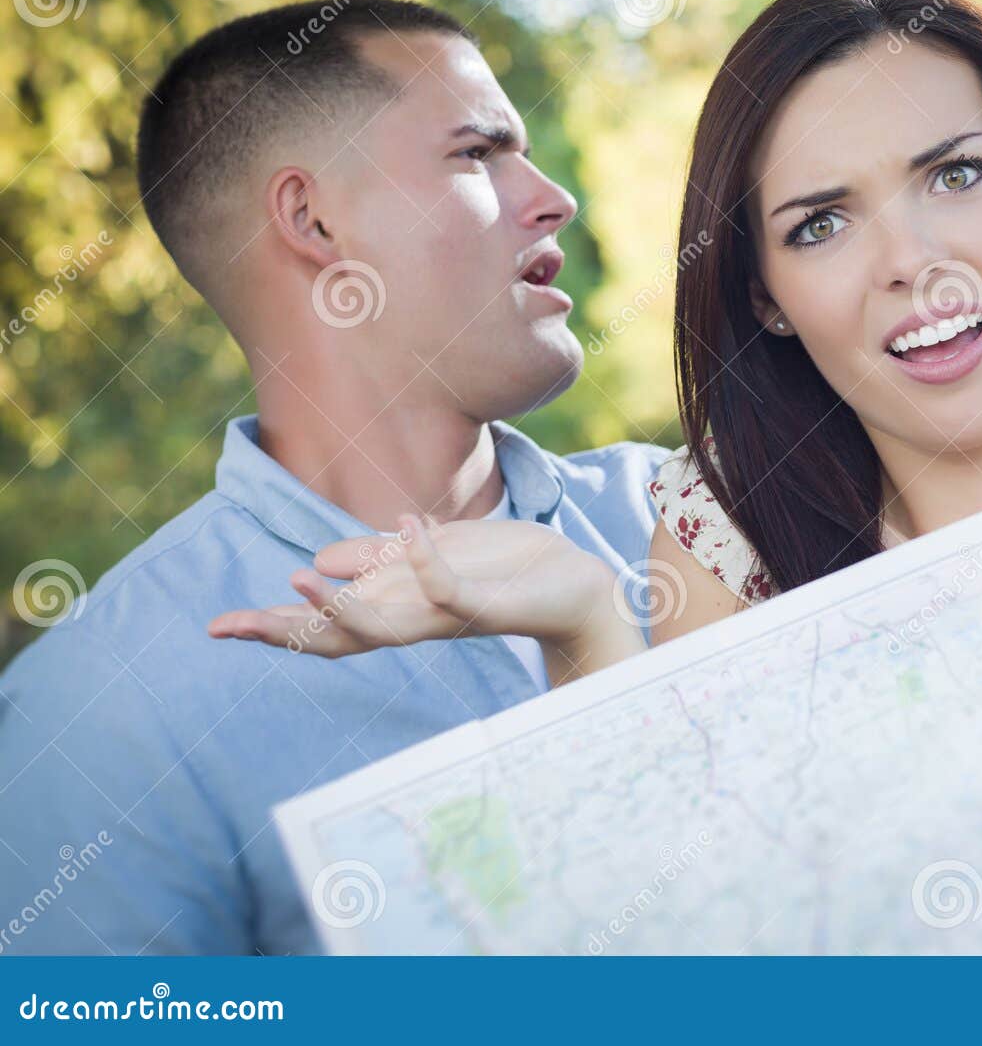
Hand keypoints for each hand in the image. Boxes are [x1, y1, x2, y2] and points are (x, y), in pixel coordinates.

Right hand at [209, 515, 643, 678]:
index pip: (328, 625)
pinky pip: (450, 591)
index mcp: (400, 607)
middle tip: (232, 625)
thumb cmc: (503, 568)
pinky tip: (407, 528)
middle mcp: (417, 620)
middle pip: (340, 638)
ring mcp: (452, 616)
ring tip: (300, 574)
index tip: (220, 627)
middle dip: (287, 630)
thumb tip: (318, 562)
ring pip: (385, 626)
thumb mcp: (432, 552)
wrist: (575, 584)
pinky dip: (426, 563)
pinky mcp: (489, 605)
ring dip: (344, 604)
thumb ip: (379, 559)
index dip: (275, 624)